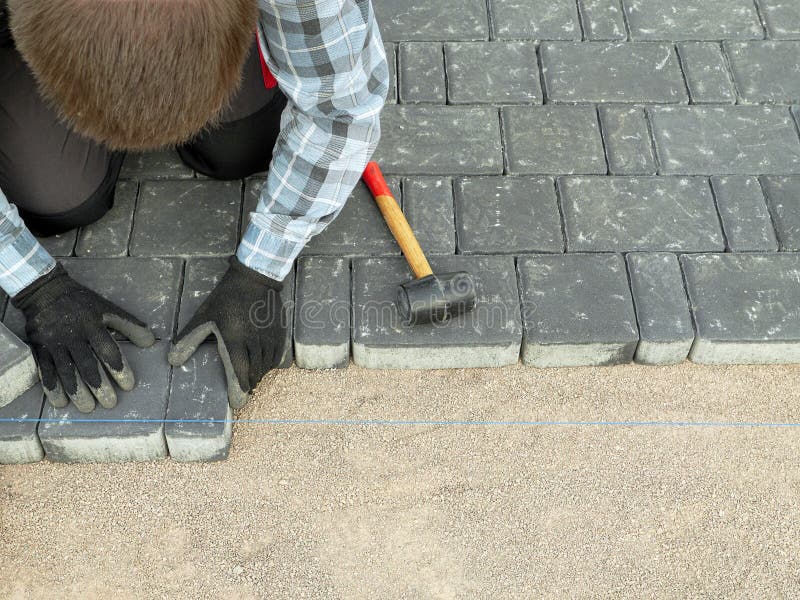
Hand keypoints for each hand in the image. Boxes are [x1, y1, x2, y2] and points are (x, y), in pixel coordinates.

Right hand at [12, 263, 155, 412]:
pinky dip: (52, 389)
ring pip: (67, 372)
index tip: (129, 386)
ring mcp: (55, 343)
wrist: (45, 291)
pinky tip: (61, 403)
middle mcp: (74, 336)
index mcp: (93, 325)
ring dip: (77, 392)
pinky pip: (45, 371)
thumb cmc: (83, 303)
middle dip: (100, 386)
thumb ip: (129, 325)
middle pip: (88, 365)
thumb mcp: (108, 308)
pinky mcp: (40, 348)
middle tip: (110, 403)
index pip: (109, 351)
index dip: (120, 369)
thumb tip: (150, 342)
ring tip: (88, 408)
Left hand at [168, 256, 286, 408]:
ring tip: (253, 377)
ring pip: (267, 366)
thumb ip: (189, 339)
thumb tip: (172, 361)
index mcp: (235, 340)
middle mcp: (255, 343)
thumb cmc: (226, 299)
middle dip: (249, 383)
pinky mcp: (280, 333)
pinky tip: (265, 364)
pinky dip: (271, 364)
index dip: (239, 390)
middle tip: (244, 388)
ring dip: (260, 374)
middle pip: (255, 373)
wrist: (254, 279)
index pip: (239, 373)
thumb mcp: (204, 317)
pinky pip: (278, 356)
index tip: (238, 402)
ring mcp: (269, 338)